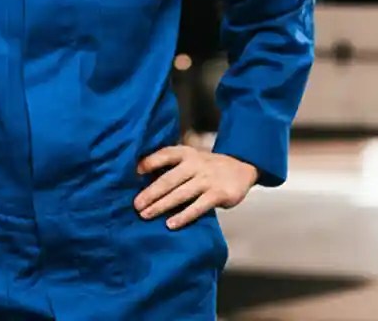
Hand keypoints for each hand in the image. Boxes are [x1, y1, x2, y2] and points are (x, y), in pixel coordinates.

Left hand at [133, 146, 258, 229]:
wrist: (243, 167)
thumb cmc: (208, 166)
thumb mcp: (192, 158)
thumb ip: (173, 166)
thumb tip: (144, 182)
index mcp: (186, 153)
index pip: (165, 154)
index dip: (149, 162)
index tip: (135, 172)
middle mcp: (195, 164)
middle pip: (169, 179)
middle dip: (150, 193)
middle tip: (136, 205)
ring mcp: (207, 179)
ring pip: (180, 194)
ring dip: (161, 206)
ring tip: (146, 215)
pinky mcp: (218, 194)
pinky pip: (198, 207)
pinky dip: (183, 216)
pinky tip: (171, 224)